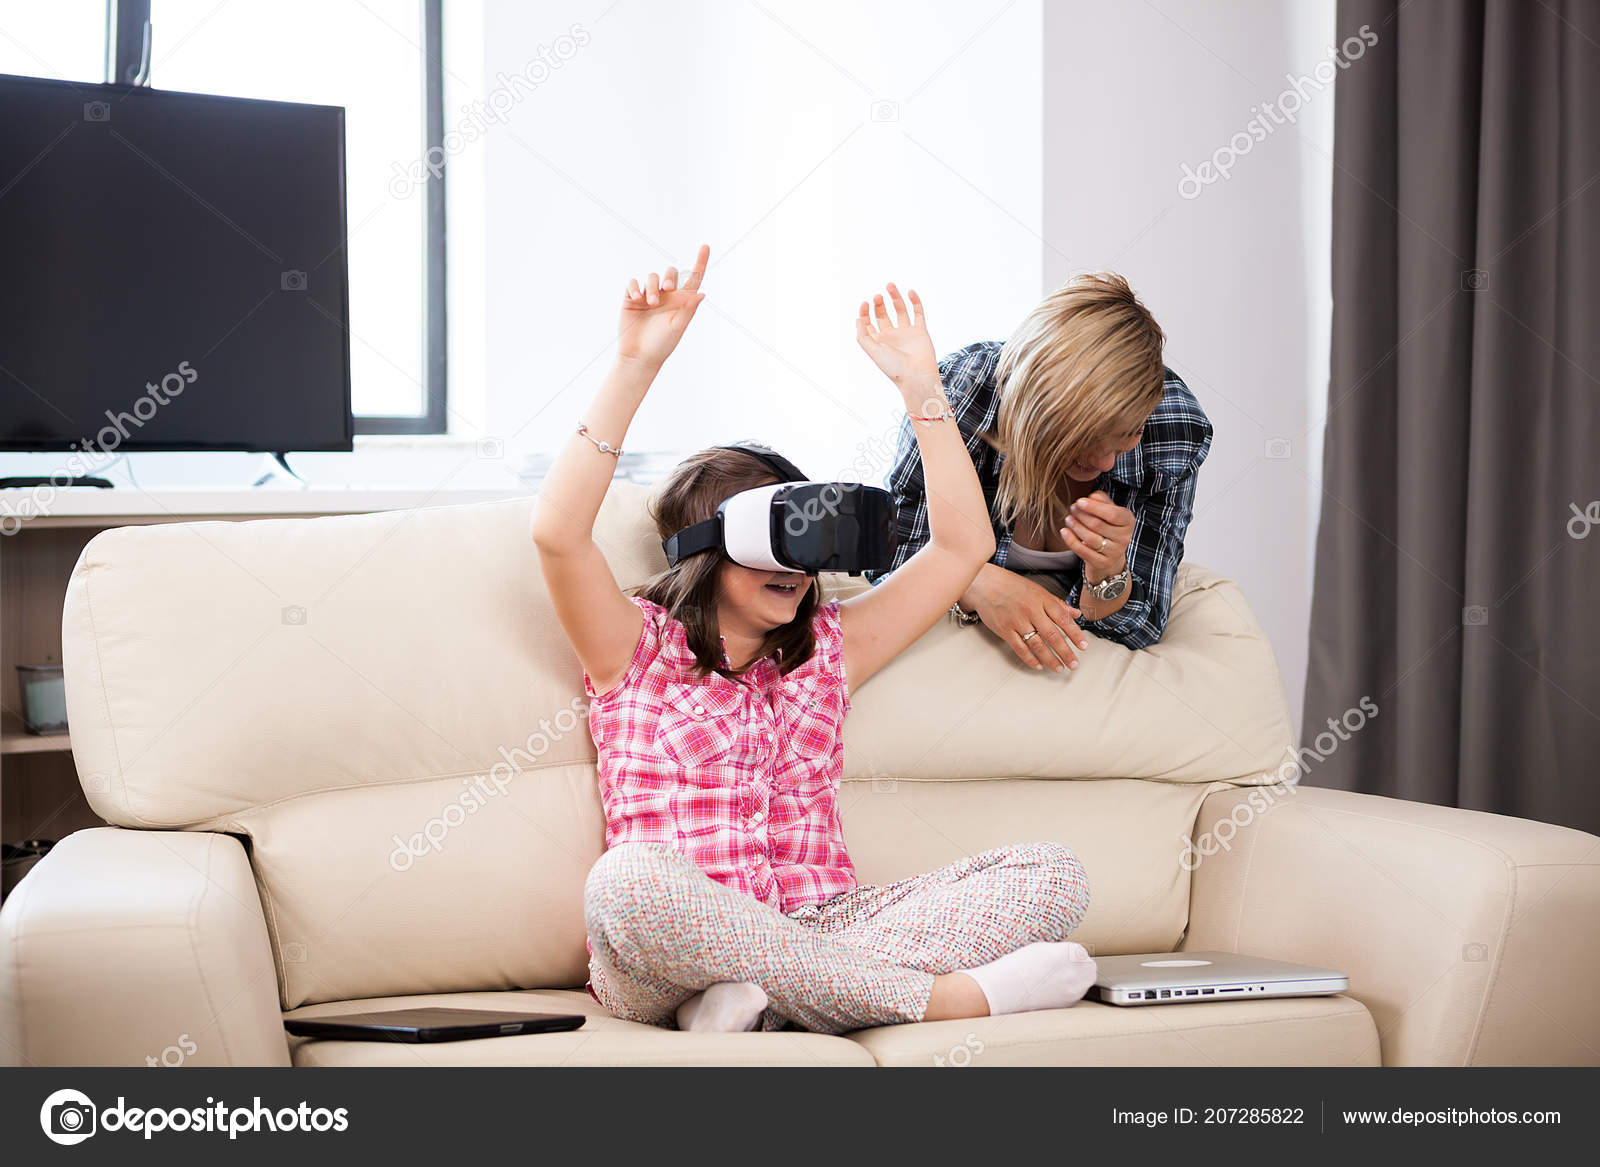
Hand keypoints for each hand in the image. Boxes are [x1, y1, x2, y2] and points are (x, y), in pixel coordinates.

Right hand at [617, 244, 708, 367]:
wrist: (639, 355)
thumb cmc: (662, 344)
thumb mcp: (678, 327)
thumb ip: (688, 309)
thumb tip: (702, 293)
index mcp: (681, 302)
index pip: (693, 279)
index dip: (700, 262)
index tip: (705, 246)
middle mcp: (666, 296)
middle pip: (670, 273)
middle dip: (669, 276)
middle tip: (666, 288)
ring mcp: (648, 296)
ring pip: (652, 277)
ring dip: (652, 287)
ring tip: (650, 302)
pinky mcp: (631, 298)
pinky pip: (633, 283)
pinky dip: (634, 287)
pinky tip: (636, 298)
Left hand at [855, 283, 939, 397]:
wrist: (917, 377)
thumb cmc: (894, 368)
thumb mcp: (873, 352)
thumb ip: (863, 336)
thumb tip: (858, 319)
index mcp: (879, 342)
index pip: (868, 323)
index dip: (865, 312)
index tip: (865, 303)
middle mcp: (892, 336)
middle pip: (883, 314)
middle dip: (879, 304)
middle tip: (877, 297)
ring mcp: (907, 332)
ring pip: (900, 310)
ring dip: (895, 297)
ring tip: (890, 285)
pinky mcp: (920, 331)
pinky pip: (918, 313)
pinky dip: (915, 302)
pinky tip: (910, 292)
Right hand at [962, 565, 1088, 672]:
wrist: (984, 584)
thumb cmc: (1011, 586)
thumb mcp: (1038, 590)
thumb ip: (1057, 604)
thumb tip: (1075, 614)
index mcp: (1042, 600)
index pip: (1063, 619)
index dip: (1075, 634)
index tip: (1084, 646)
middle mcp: (1031, 611)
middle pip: (1052, 635)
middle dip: (1065, 652)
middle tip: (1074, 664)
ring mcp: (1017, 621)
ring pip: (1037, 645)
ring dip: (1050, 659)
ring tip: (1059, 668)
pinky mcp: (1004, 630)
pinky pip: (1020, 648)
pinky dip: (1030, 659)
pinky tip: (1038, 665)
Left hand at [1059, 492, 1134, 583]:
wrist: (1110, 556)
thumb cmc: (1107, 527)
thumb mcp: (1108, 511)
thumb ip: (1102, 500)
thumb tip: (1093, 496)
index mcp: (1128, 522)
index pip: (1113, 514)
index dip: (1094, 507)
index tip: (1079, 501)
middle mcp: (1124, 538)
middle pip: (1098, 525)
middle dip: (1082, 515)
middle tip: (1072, 508)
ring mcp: (1114, 552)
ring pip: (1090, 538)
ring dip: (1076, 526)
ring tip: (1068, 519)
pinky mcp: (1102, 563)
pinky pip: (1084, 551)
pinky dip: (1071, 541)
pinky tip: (1064, 531)